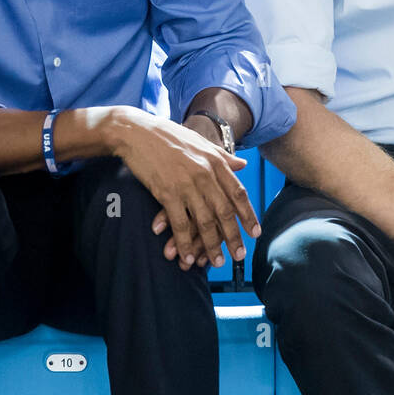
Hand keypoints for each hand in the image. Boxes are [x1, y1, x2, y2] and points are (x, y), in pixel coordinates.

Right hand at [108, 106, 257, 269]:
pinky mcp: (167, 192)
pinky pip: (180, 223)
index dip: (248, 215)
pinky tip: (187, 256)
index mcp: (215, 161)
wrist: (137, 132)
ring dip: (211, 245)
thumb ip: (223, 156)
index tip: (256, 232)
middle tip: (240, 255)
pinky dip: (184, 242)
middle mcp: (205, 174)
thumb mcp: (201, 142)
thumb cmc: (169, 137)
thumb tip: (243, 164)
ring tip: (217, 262)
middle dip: (233, 236)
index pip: (238, 193)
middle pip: (224, 211)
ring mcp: (186, 184)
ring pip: (204, 221)